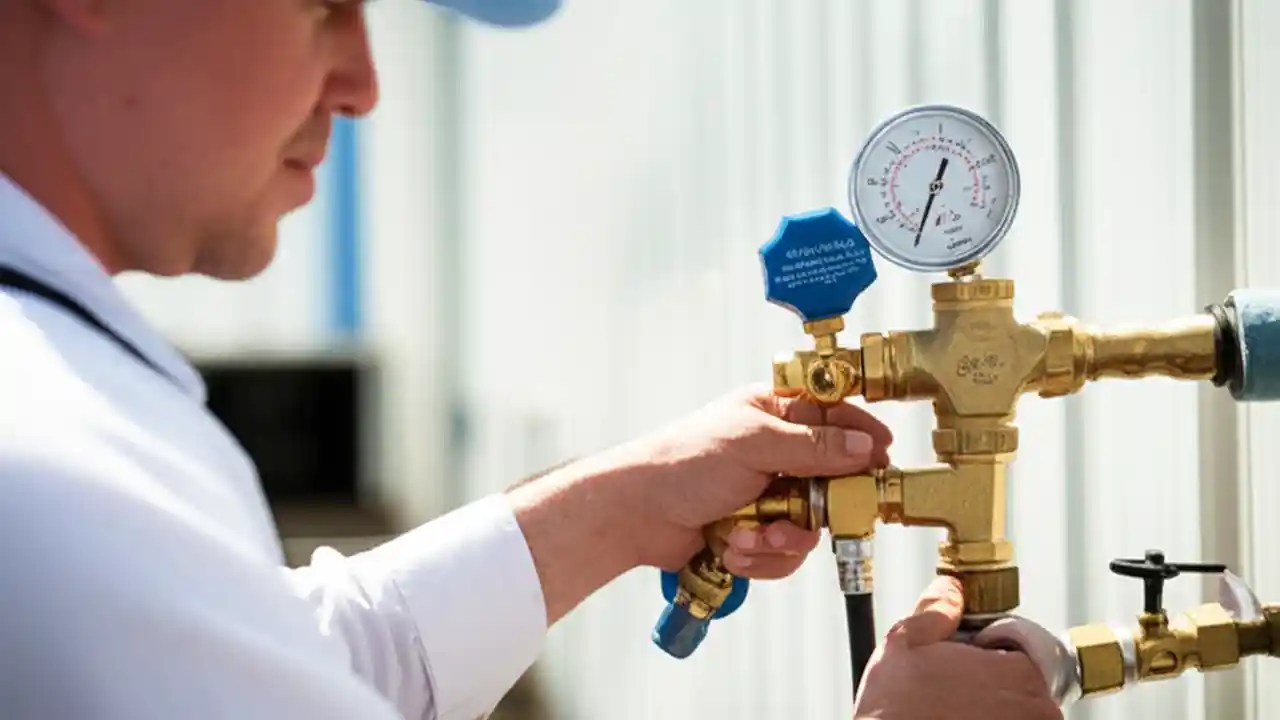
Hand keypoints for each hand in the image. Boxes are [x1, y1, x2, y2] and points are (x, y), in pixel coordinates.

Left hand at [507, 383, 890, 623]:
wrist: (636, 515)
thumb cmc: (681, 463)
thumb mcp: (752, 443)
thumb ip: (812, 446)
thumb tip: (861, 447)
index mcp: (773, 413)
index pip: (834, 417)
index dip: (860, 436)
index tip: (882, 456)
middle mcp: (774, 452)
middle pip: (831, 481)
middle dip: (816, 508)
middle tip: (809, 515)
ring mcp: (765, 496)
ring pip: (808, 527)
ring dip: (780, 541)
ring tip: (750, 536)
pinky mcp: (754, 533)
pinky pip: (783, 554)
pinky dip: (759, 557)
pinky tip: (732, 546)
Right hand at [853, 576, 1062, 719]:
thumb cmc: (897, 713)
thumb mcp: (903, 644)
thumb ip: (936, 609)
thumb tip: (950, 590)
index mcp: (1019, 671)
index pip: (1020, 646)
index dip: (987, 649)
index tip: (967, 660)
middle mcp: (1038, 710)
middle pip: (1023, 682)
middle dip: (991, 681)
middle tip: (953, 690)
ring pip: (1017, 713)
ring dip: (992, 709)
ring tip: (951, 712)